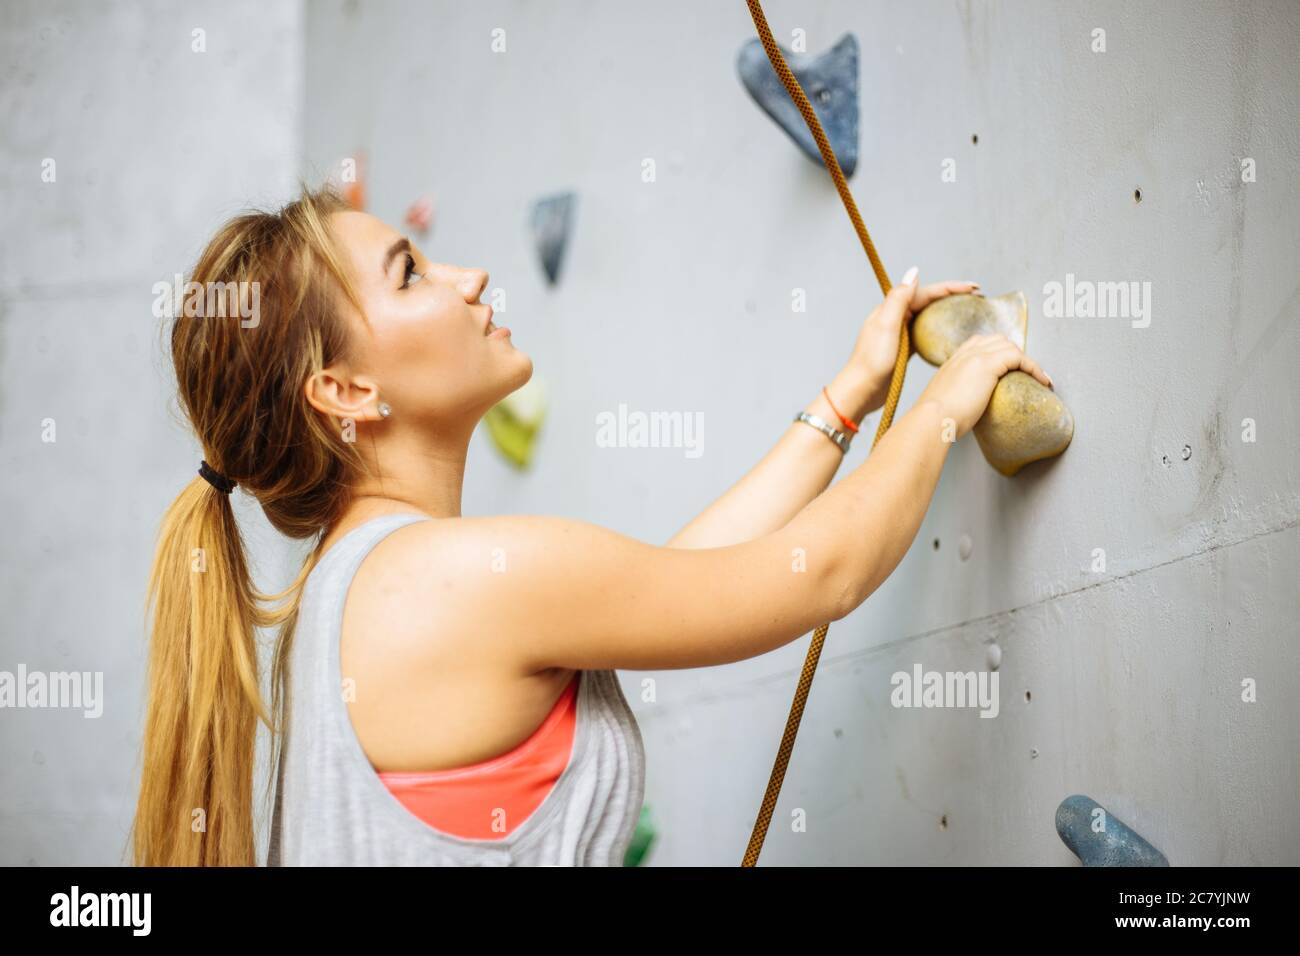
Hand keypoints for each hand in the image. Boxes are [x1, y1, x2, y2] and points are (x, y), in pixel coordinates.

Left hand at [844, 268, 982, 411]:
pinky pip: (924, 332)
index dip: (950, 287)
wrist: (861, 389)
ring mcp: (899, 333)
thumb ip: (899, 299)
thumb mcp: (886, 326)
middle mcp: (895, 317)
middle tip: (977, 295)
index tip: (973, 287)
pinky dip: (938, 328)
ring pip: (927, 315)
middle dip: (952, 295)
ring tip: (967, 308)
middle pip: (928, 300)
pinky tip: (948, 332)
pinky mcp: (902, 348)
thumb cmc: (872, 361)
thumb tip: (914, 272)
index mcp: (891, 309)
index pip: (925, 291)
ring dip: (947, 309)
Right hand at [916, 332, 1053, 438]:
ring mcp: (975, 357)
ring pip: (1009, 346)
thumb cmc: (935, 420)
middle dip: (1013, 353)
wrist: (932, 419)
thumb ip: (952, 401)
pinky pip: (1019, 358)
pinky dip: (1033, 367)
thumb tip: (959, 414)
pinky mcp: (988, 365)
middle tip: (1024, 373)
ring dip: (1025, 360)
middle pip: (996, 340)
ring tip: (1036, 378)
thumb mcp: (942, 404)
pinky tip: (1042, 381)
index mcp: (951, 362)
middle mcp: (963, 355)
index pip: (977, 344)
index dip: (995, 352)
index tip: (1006, 368)